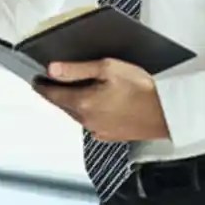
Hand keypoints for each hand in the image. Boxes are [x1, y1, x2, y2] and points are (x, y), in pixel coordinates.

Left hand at [32, 59, 170, 141]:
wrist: (168, 112)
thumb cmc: (143, 88)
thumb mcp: (108, 68)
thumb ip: (77, 68)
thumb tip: (52, 69)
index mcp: (83, 102)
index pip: (52, 94)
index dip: (42, 85)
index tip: (35, 79)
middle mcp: (86, 120)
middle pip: (63, 105)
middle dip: (56, 93)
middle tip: (51, 82)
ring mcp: (98, 130)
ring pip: (76, 114)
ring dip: (72, 102)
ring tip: (74, 89)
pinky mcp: (109, 135)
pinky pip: (90, 122)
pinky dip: (87, 111)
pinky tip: (96, 102)